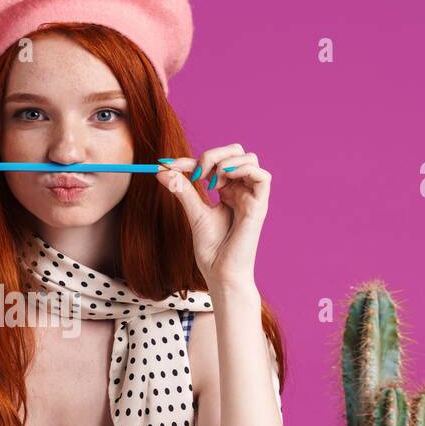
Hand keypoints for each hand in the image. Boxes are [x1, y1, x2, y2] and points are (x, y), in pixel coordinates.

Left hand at [155, 144, 271, 293]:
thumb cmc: (212, 250)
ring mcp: (252, 197)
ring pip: (249, 158)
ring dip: (225, 161)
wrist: (220, 274)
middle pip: (236, 152)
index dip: (189, 160)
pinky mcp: (259, 207)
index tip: (165, 164)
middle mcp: (242, 191)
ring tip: (209, 184)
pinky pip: (263, 176)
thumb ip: (182, 190)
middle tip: (193, 173)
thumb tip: (162, 170)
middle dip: (212, 154)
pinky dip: (242, 170)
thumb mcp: (193, 213)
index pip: (213, 163)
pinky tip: (222, 181)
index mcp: (228, 191)